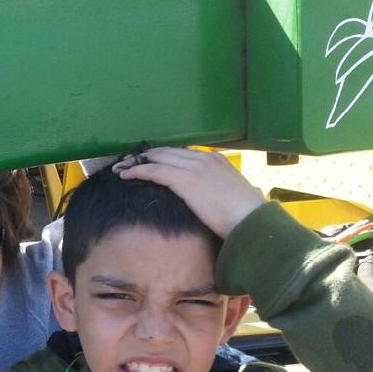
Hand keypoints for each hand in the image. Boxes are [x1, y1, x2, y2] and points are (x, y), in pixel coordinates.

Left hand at [113, 147, 265, 238]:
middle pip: (167, 151)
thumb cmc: (245, 214)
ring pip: (158, 158)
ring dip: (137, 162)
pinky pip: (155, 171)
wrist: (250, 220)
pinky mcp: (185, 180)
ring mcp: (194, 167)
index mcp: (216, 160)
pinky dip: (138, 171)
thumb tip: (217, 196)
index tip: (148, 161)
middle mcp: (203, 158)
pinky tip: (126, 176)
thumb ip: (221, 188)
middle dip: (146, 156)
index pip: (182, 152)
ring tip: (122, 168)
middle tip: (129, 162)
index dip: (162, 156)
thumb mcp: (233, 193)